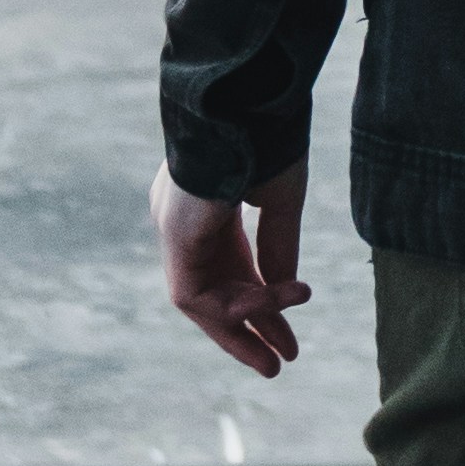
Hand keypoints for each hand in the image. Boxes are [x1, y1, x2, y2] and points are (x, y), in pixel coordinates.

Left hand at [155, 155, 310, 373]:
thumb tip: (285, 292)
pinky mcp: (174, 238)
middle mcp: (185, 222)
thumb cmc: (266, 138)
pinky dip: (233, 307)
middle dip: (247, 329)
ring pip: (204, 299)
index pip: (233, 266)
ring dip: (242, 328)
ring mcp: (174, 230)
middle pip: (215, 291)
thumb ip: (279, 248)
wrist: (243, 102)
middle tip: (279, 363)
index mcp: (209, 205)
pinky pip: (197, 294)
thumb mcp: (280, 202)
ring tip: (277, 356)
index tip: (291, 327)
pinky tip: (271, 304)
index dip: (262, 299)